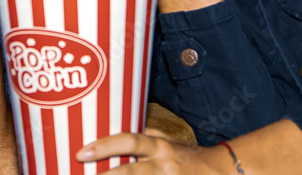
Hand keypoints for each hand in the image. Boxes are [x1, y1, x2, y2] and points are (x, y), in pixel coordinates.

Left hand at [76, 130, 228, 173]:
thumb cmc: (189, 156)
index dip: (104, 146)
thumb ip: (148, 137)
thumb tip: (118, 131)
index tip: (81, 152)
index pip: (129, 141)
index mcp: (159, 147)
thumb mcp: (169, 141)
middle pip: (130, 172)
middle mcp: (162, 165)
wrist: (220, 171)